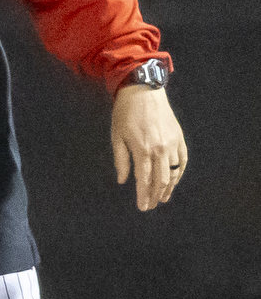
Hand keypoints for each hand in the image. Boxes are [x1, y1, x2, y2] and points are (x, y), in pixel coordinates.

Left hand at [111, 85, 186, 210]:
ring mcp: (172, 143)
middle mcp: (160, 149)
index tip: (142, 207)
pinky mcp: (179, 137)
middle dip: (156, 195)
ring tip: (163, 198)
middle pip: (160, 180)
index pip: (144, 180)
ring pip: (174, 172)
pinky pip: (183, 160)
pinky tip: (174, 180)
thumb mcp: (117, 137)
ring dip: (169, 187)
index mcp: (142, 150)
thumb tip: (123, 181)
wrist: (143, 92)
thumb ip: (121, 161)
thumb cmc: (125, 114)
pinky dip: (179, 173)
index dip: (143, 195)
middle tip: (151, 206)